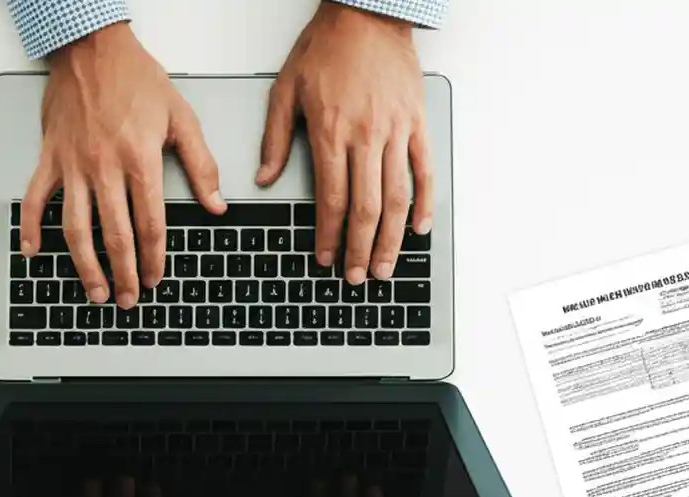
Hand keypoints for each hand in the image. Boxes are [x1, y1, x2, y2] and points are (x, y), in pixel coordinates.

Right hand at [18, 23, 226, 308]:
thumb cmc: (136, 78)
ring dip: (84, 265)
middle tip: (129, 299)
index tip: (156, 278)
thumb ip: (200, 164)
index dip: (155, 258)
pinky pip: (35, 199)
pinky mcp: (50, 157)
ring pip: (75, 228)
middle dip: (124, 274)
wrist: (91, 47)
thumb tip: (215, 203)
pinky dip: (32, 228)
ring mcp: (73, 165)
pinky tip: (34, 252)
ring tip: (95, 290)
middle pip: (114, 235)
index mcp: (139, 161)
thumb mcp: (181, 117)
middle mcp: (104, 168)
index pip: (150, 224)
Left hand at [258, 2, 433, 285]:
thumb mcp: (286, 90)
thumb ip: (275, 139)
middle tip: (357, 278)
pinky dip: (424, 202)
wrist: (366, 13)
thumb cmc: (326, 48)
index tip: (327, 258)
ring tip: (384, 267)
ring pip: (397, 197)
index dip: (330, 235)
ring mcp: (395, 131)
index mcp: (331, 132)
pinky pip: (424, 170)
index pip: (332, 199)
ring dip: (391, 238)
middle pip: (366, 208)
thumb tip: (263, 177)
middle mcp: (365, 136)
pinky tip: (419, 228)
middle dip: (360, 249)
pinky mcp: (416, 123)